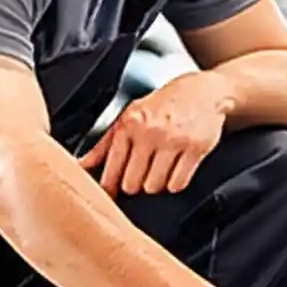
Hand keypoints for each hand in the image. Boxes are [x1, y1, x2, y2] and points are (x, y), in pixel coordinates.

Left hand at [78, 71, 230, 195]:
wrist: (205, 92)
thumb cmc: (164, 104)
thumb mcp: (131, 115)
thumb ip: (106, 143)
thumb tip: (81, 164)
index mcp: (130, 123)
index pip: (112, 167)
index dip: (109, 186)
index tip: (110, 194)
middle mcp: (150, 131)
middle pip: (132, 183)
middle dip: (135, 184)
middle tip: (140, 174)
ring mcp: (174, 140)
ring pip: (154, 186)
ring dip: (155, 184)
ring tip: (158, 169)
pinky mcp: (195, 149)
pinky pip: (178, 183)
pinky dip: (175, 183)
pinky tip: (174, 170)